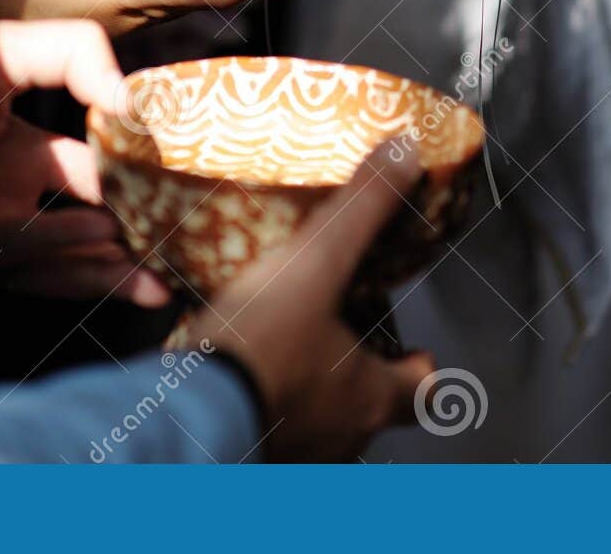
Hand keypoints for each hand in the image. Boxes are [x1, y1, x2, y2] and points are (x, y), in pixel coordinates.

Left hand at [0, 20, 170, 305]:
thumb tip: (131, 102)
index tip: (185, 200)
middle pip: (84, 244)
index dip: (141, 195)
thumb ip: (79, 56)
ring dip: (104, 271)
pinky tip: (98, 237)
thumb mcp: (17, 48)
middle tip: (184, 266)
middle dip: (133, 261)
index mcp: (26, 162)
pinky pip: (14, 250)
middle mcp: (8, 204)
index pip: (97, 188)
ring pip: (54, 262)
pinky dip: (57, 247)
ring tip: (154, 277)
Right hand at [184, 144, 436, 460]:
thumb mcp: (313, 263)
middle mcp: (342, 438)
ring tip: (286, 351)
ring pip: (321, 427)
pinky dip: (266, 406)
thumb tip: (406, 151)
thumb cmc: (261, 346)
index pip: (424, 392)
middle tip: (342, 336)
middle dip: (362, 376)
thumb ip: (361, 208)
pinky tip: (240, 378)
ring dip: (312, 393)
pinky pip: (272, 433)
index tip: (417, 352)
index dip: (423, 368)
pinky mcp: (250, 459)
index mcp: (371, 396)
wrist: (186, 418)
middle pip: (371, 410)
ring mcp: (296, 457)